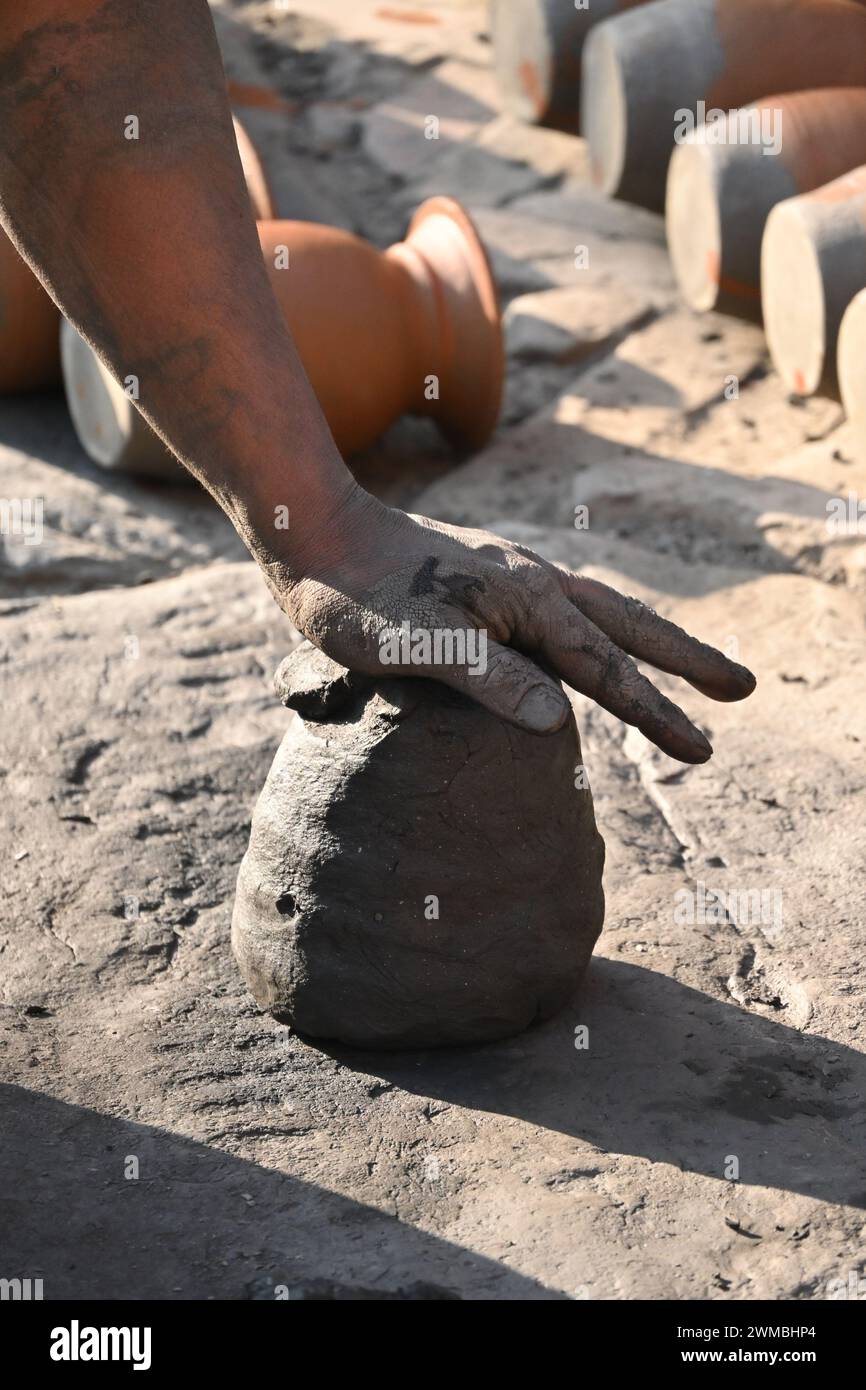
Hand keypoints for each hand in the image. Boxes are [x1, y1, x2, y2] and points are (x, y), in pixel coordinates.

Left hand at [269, 486, 754, 763]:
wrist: (315, 529)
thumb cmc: (355, 593)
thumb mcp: (414, 645)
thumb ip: (487, 679)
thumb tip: (562, 722)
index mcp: (526, 599)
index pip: (604, 668)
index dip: (655, 710)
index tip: (702, 748)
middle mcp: (533, 582)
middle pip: (628, 626)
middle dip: (686, 661)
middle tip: (742, 688)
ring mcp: (512, 577)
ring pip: (602, 612)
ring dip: (651, 641)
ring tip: (693, 666)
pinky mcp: (487, 579)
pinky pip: (565, 609)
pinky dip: (601, 629)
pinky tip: (593, 642)